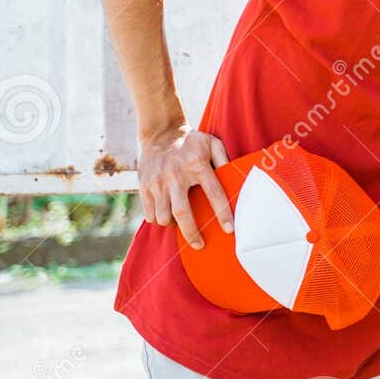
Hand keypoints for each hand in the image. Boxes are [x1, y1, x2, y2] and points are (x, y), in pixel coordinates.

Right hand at [137, 125, 233, 248]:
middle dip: (192, 233)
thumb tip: (235, 178)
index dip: (223, 214)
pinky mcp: (144, 187)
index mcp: (197, 166)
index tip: (230, 230)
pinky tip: (167, 217)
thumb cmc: (192, 141)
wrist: (161, 133)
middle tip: (200, 245)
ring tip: (182, 224)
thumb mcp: (213, 143)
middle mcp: (176, 176)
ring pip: (163, 217)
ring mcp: (157, 183)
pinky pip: (150, 214)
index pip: (214, 195)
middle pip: (182, 213)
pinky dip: (158, 220)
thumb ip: (224, 159)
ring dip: (174, 226)